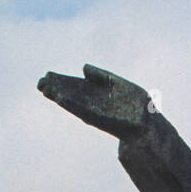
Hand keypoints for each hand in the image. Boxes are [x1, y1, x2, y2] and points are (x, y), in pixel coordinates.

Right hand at [37, 63, 151, 137]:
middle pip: (72, 95)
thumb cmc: (136, 104)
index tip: (47, 76)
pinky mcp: (103, 120)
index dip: (62, 82)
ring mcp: (98, 113)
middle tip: (40, 83)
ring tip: (47, 91)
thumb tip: (83, 68)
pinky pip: (85, 111)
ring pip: (75, 104)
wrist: (150, 123)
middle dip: (57, 89)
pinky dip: (74, 105)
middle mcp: (95, 105)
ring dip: (62, 97)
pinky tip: (63, 99)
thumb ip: (101, 76)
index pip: (76, 87)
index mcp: (97, 95)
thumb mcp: (118, 84)